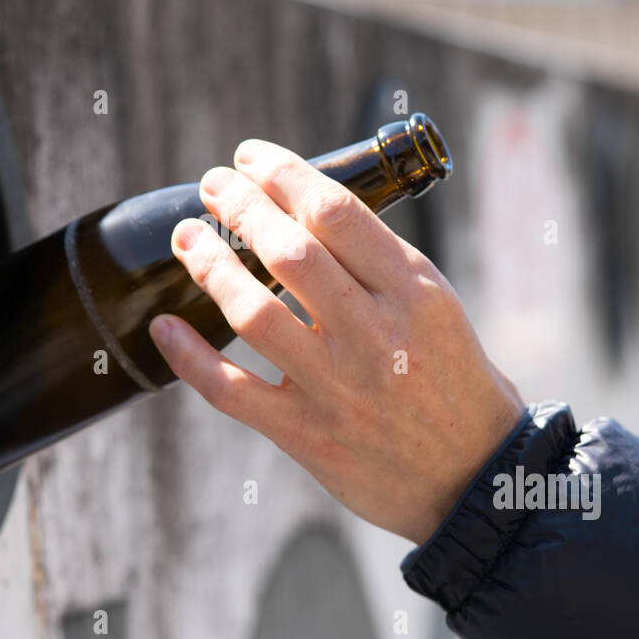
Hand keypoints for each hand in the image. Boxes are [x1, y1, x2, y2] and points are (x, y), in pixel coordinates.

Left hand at [147, 138, 524, 544]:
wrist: (475, 480)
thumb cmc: (454, 382)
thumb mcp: (438, 307)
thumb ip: (379, 265)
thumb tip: (305, 210)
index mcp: (414, 292)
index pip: (336, 213)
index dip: (283, 174)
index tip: (251, 157)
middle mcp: (375, 334)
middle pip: (289, 251)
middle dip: (240, 206)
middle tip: (213, 184)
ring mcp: (338, 388)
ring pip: (254, 313)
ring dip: (209, 266)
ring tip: (186, 236)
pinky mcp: (308, 436)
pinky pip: (232, 391)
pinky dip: (189, 357)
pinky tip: (163, 327)